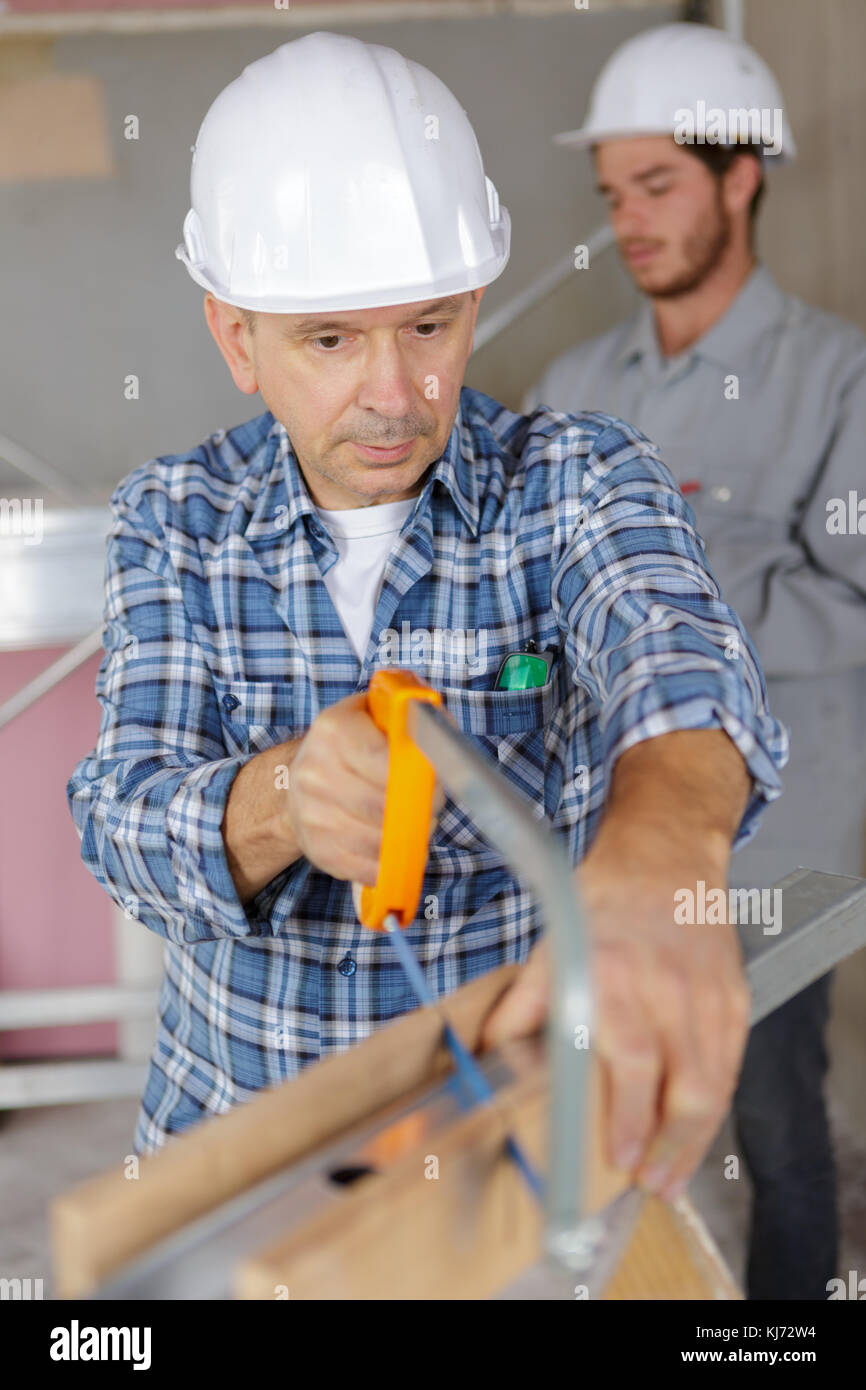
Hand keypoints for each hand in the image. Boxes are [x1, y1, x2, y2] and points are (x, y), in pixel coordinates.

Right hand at [285, 692, 443, 884]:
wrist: (295, 781)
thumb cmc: (349, 745)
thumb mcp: (373, 714)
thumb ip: (409, 717)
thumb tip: (443, 733)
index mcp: (333, 730)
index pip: (385, 761)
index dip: (419, 777)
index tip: (437, 783)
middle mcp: (315, 772)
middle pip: (383, 805)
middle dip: (419, 811)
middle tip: (432, 807)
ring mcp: (312, 814)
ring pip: (379, 840)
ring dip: (407, 839)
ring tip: (415, 826)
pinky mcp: (318, 850)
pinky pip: (367, 868)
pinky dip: (390, 863)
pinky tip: (396, 849)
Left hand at [479, 848, 750, 1200]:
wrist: (663, 860)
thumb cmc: (603, 904)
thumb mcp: (549, 951)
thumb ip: (520, 1011)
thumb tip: (487, 1061)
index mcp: (616, 976)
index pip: (632, 1060)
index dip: (629, 1116)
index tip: (618, 1159)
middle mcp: (668, 989)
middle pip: (684, 1085)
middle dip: (667, 1146)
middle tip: (647, 1182)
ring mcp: (708, 997)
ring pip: (714, 1085)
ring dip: (692, 1140)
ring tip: (669, 1175)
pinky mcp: (734, 1000)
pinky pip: (731, 1066)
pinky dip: (716, 1106)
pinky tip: (696, 1132)